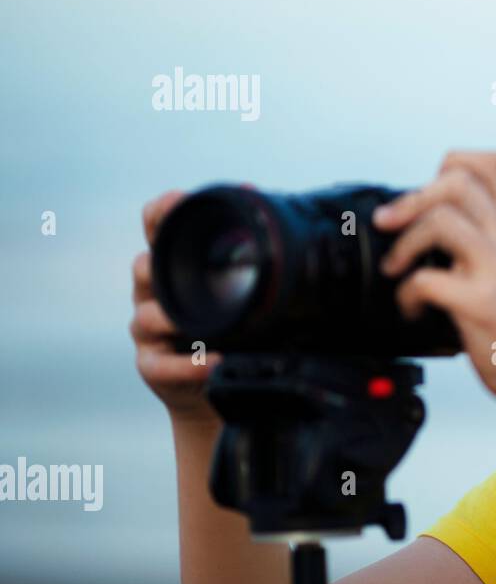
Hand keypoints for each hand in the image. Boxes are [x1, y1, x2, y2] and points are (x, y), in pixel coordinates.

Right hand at [131, 189, 223, 427]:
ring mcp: (149, 330)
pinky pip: (162, 366)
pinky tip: (213, 363)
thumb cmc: (227, 326)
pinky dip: (188, 366)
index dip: (160, 213)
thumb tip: (263, 199)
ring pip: (148, 316)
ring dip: (173, 319)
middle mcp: (154, 293)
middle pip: (143, 267)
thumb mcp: (234, 287)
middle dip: (159, 263)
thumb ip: (244, 249)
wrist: (212, 384)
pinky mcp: (153, 366)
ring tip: (207, 325)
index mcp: (174, 266)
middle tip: (188, 265)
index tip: (177, 200)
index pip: (157, 230)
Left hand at [373, 151, 495, 411]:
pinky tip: (413, 309)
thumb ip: (481, 241)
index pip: (488, 163)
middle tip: (386, 225)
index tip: (427, 197)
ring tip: (393, 267)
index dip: (450, 164)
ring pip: (441, 220)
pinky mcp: (483, 304)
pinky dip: (406, 294)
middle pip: (457, 182)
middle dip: (410, 199)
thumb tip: (422, 221)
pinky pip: (426, 280)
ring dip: (403, 242)